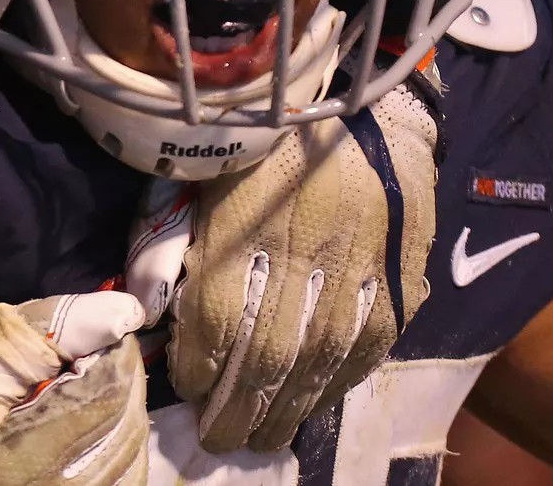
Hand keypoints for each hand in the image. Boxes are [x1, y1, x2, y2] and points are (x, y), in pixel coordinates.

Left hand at [170, 82, 439, 453]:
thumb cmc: (268, 142)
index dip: (201, 363)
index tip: (187, 388)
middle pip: (271, 353)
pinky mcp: (399, 278)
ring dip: (289, 409)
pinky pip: (370, 346)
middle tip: (220, 439)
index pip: (221, 315)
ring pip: (322, 361)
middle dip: (241, 406)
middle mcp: (307, 252)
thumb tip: (153, 307)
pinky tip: (315, 401)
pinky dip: (339, 382)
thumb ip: (174, 238)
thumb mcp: (206, 175)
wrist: (367, 112)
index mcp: (250, 221)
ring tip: (262, 438)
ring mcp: (360, 269)